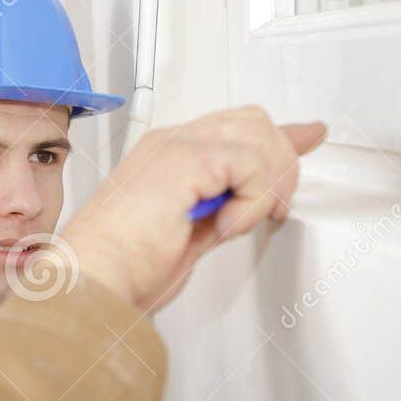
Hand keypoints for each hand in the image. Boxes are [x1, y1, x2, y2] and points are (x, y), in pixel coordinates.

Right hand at [59, 107, 327, 311]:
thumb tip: (254, 201)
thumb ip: (225, 206)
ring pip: (259, 136)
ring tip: (238, 222)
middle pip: (254, 122)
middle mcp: (172, 142)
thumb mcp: (190, 234)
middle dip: (279, 165)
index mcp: (167, 156)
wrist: (92, 279)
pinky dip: (250, 200)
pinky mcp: (186, 160)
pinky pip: (251, 165)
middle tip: (272, 210)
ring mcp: (177, 146)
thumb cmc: (122, 268)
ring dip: (265, 185)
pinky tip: (225, 225)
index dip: (278, 136)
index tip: (308, 136)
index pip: (235, 128)